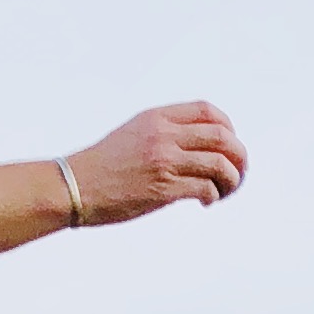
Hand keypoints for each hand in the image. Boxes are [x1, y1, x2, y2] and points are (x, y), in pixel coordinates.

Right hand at [65, 102, 246, 224]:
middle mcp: (163, 135)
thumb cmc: (105, 166)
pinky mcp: (163, 188)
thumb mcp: (135, 133)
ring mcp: (163, 160)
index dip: (229, 129)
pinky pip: (205, 188)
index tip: (228, 148)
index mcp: (157, 117)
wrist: (74, 186)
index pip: (209, 111)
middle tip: (237, 175)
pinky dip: (213, 197)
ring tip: (223, 192)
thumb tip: (202, 145)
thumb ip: (166, 132)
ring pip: (220, 165)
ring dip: (231, 181)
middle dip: (239, 157)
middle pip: (223, 137)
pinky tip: (204, 202)